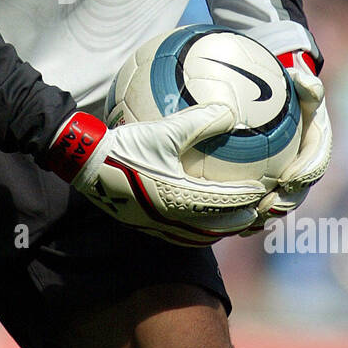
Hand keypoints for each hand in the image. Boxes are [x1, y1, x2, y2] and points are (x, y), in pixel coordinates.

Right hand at [46, 105, 268, 245]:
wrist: (86, 165)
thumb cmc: (125, 146)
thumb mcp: (163, 130)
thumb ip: (198, 121)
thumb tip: (230, 111)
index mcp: (178, 197)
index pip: (221, 203)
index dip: (245, 199)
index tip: (261, 191)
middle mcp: (170, 217)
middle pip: (214, 227)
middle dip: (237, 222)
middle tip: (255, 215)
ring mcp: (155, 224)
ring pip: (196, 236)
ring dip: (217, 231)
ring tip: (231, 224)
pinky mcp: (142, 224)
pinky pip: (177, 235)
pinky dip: (194, 233)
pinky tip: (194, 223)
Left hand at [241, 51, 331, 232]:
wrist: (270, 101)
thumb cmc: (285, 90)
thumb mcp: (296, 82)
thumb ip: (305, 83)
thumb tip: (308, 82)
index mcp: (316, 146)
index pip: (316, 163)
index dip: (306, 173)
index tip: (289, 178)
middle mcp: (304, 168)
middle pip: (299, 192)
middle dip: (285, 203)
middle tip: (266, 206)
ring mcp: (286, 181)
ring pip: (279, 204)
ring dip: (266, 215)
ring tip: (249, 220)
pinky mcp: (267, 188)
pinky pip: (260, 206)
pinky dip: (249, 218)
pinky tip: (232, 226)